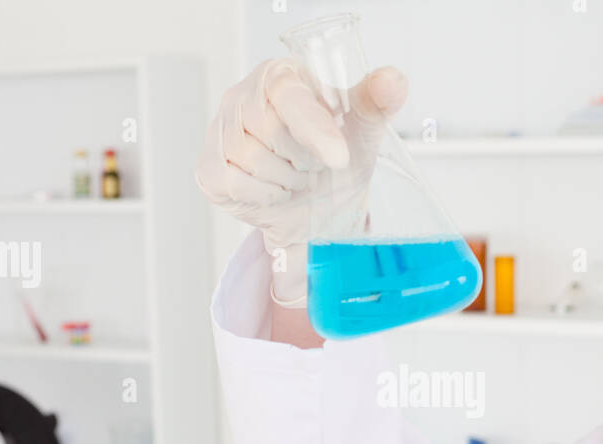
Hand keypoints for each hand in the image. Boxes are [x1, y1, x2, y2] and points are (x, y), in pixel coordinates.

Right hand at [195, 57, 407, 304]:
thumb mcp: (364, 131)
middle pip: (268, 131)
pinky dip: (262, 194)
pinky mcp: (209, 167)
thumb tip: (392, 80)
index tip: (339, 159)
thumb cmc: (335, 159)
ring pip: (251, 159)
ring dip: (285, 179)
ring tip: (295, 176)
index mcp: (280, 76)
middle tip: (314, 164)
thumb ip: (378, 101)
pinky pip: (233, 182)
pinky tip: (275, 189)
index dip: (315, 130)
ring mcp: (221, 131)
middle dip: (302, 159)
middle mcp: (243, 96)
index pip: (288, 96)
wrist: (319, 208)